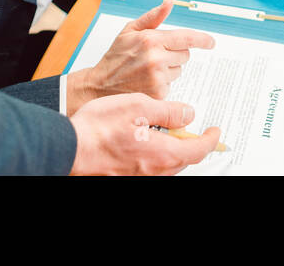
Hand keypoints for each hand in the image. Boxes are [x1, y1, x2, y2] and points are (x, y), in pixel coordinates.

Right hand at [66, 0, 213, 110]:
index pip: (187, 38)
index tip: (211, 42)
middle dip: (175, 53)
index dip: (203, 39)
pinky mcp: (158, 93)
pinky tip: (147, 81)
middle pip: (185, 54)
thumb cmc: (115, 57)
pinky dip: (163, 82)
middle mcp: (157, 58)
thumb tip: (169, 2)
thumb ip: (153, 17)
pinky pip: (171, 84)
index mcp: (152, 40)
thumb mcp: (130, 31)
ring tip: (148, 69)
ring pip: (179, 70)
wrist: (99, 85)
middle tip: (156, 56)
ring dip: (169, 69)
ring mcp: (158, 77)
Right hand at [70, 93, 220, 174]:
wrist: (68, 147)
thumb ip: (168, 112)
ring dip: (173, 150)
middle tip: (192, 129)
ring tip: (167, 132)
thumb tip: (188, 115)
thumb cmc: (98, 127)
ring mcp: (139, 177)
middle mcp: (154, 172)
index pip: (198, 150)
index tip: (215, 131)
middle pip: (184, 160)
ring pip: (167, 165)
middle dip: (191, 144)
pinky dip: (156, 156)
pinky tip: (145, 141)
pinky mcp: (126, 177)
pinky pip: (151, 169)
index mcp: (162, 154)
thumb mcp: (139, 106)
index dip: (210, 140)